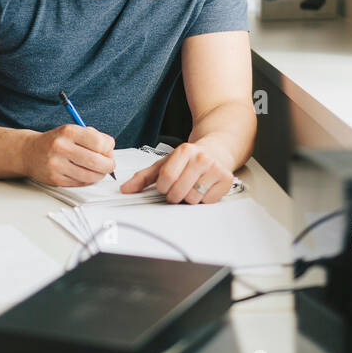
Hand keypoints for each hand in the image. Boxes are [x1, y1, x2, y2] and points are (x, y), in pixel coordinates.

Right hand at [22, 124, 116, 186]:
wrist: (29, 152)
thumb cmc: (55, 141)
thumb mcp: (72, 131)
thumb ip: (93, 137)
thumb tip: (110, 152)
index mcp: (69, 131)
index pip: (100, 143)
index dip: (109, 149)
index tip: (108, 151)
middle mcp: (61, 147)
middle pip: (97, 162)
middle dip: (109, 165)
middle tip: (109, 165)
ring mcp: (57, 165)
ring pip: (90, 176)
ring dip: (99, 175)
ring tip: (98, 171)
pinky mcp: (55, 179)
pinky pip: (80, 184)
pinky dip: (88, 181)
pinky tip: (85, 174)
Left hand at [119, 142, 233, 203]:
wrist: (216, 150)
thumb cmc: (189, 158)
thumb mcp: (165, 162)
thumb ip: (144, 176)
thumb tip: (126, 189)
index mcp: (184, 151)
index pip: (166, 178)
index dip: (163, 187)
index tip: (166, 184)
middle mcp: (201, 158)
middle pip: (178, 192)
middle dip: (174, 194)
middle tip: (179, 186)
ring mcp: (215, 169)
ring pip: (192, 199)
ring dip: (188, 197)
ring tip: (192, 185)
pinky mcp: (226, 180)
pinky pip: (207, 202)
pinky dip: (203, 200)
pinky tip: (203, 188)